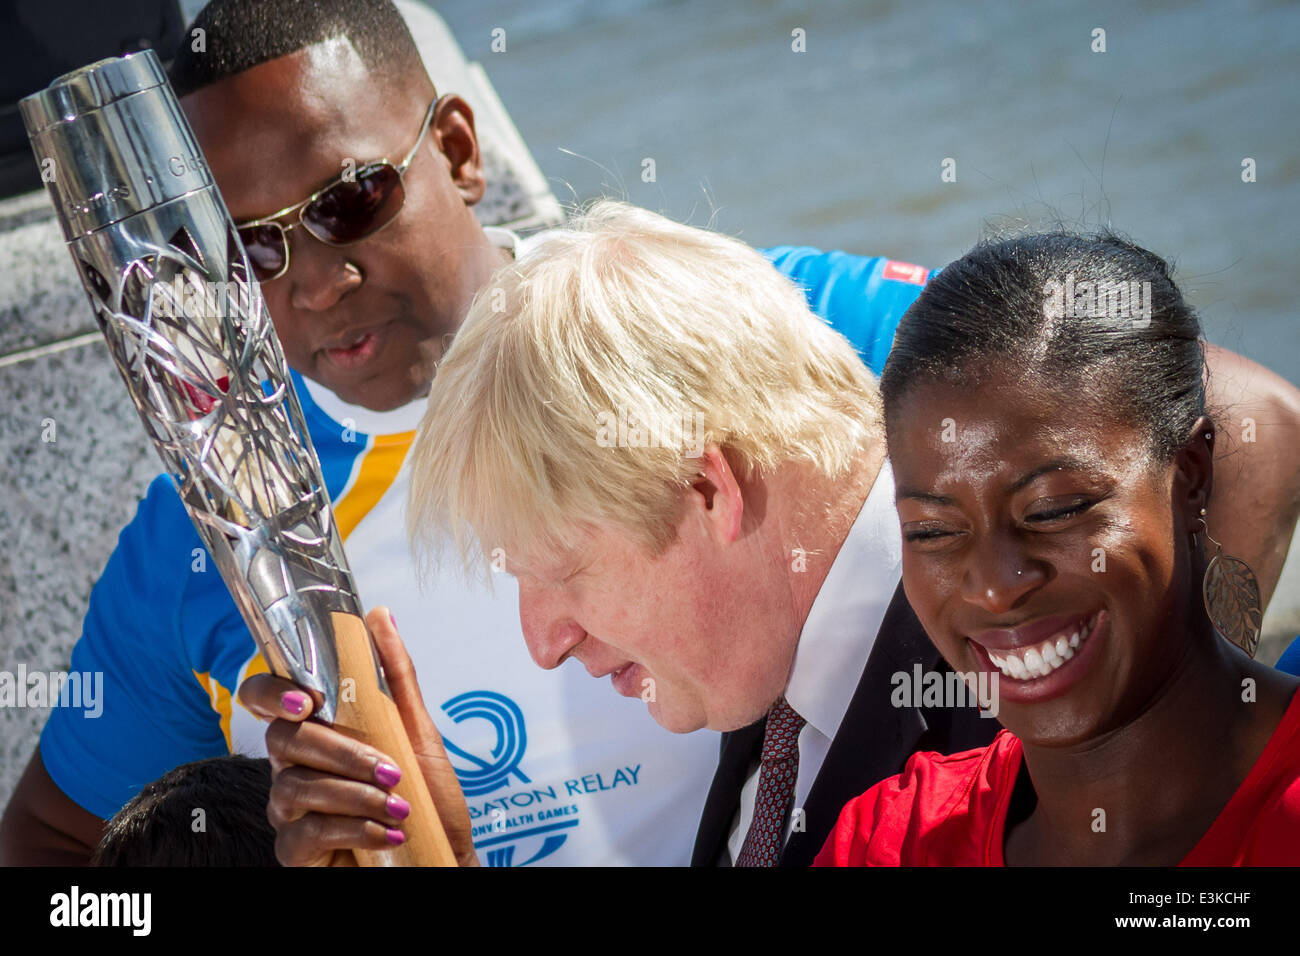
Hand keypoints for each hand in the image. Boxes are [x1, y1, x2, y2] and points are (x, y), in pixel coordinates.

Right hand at [237, 606, 477, 865]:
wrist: (442, 856)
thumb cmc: (427, 797)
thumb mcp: (417, 730)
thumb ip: (395, 674)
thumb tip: (379, 615)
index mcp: (316, 730)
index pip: (265, 697)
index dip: (270, 692)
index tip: (307, 700)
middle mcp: (293, 766)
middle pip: (283, 739)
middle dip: (342, 752)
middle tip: (391, 769)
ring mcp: (289, 810)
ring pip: (294, 787)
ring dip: (355, 794)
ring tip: (400, 805)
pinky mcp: (294, 851)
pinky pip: (304, 834)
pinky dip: (353, 829)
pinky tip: (387, 834)